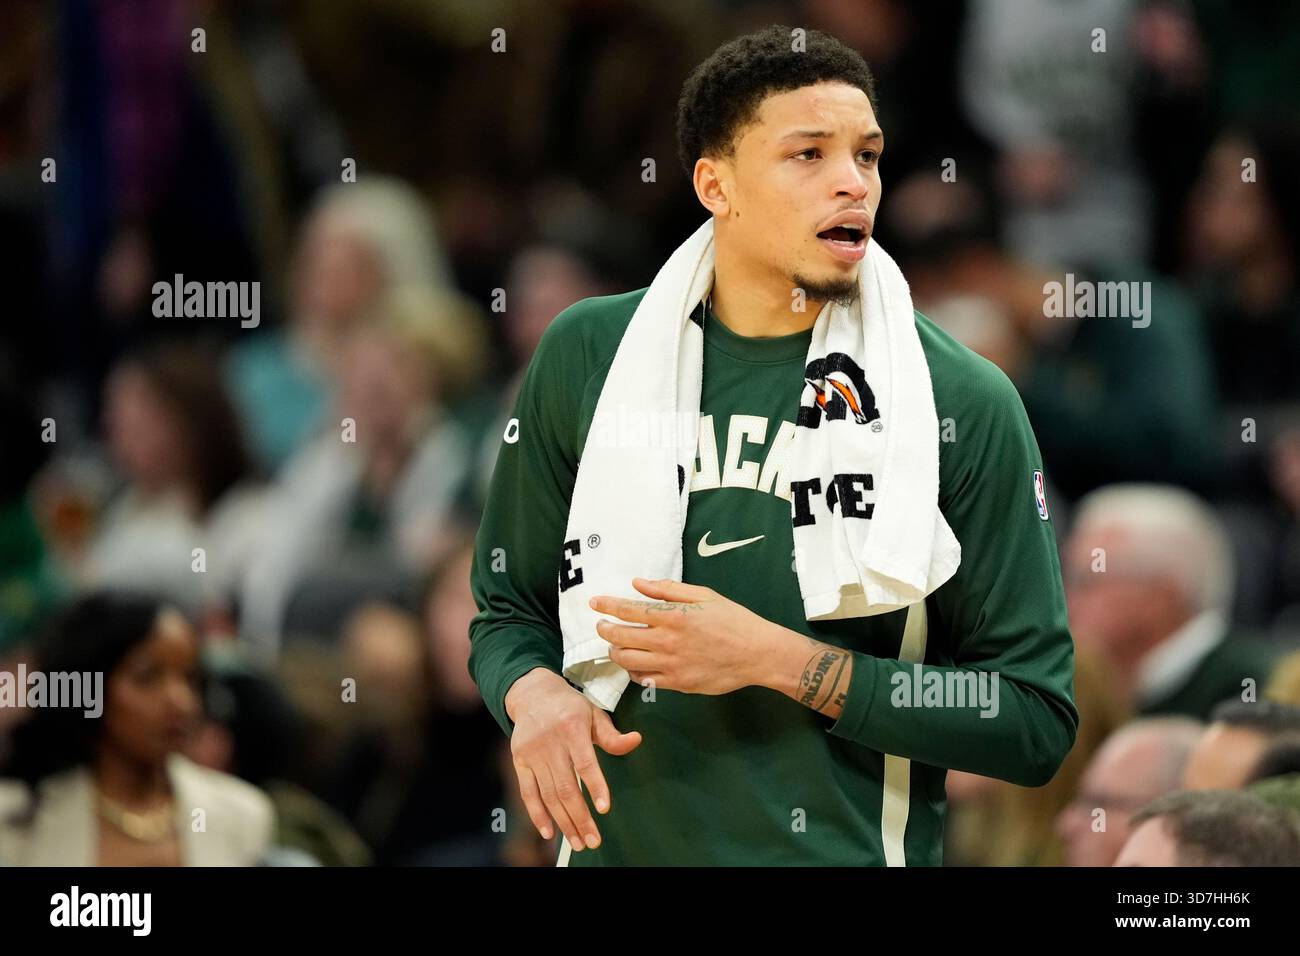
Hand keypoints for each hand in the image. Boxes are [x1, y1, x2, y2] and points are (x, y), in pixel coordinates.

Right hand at [504, 667, 641, 850]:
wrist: (533, 693)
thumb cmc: (570, 706)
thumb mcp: (594, 714)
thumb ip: (612, 735)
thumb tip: (636, 741)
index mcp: (572, 727)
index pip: (585, 763)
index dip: (595, 786)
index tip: (604, 809)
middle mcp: (550, 742)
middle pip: (565, 786)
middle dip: (580, 817)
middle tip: (593, 840)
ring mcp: (532, 753)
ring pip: (548, 794)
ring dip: (563, 821)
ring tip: (578, 842)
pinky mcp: (519, 760)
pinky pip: (528, 792)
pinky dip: (536, 814)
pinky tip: (548, 832)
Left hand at [590, 577, 777, 695]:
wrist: (757, 654)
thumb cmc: (733, 620)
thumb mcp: (703, 595)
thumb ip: (668, 590)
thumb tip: (638, 584)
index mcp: (673, 616)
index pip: (628, 610)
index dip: (607, 606)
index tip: (595, 603)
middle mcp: (667, 641)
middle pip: (621, 637)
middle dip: (605, 630)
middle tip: (601, 626)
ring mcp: (671, 665)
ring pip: (627, 661)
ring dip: (615, 652)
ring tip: (614, 646)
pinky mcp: (677, 683)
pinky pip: (644, 680)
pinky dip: (633, 671)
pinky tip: (635, 664)